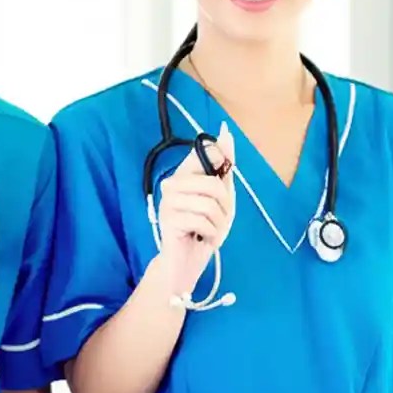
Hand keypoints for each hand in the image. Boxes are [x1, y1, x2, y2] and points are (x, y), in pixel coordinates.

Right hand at [156, 122, 236, 295]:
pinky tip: (201, 238)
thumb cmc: (204, 228)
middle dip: (224, 206)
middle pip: (212, 184)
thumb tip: (226, 131)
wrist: (186, 261)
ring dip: (218, 224)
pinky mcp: (168, 220)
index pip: (203, 152)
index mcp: (183, 174)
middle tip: (218, 218)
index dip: (219, 158)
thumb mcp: (222, 196)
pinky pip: (202, 222)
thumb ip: (223, 165)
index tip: (223, 174)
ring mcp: (167, 202)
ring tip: (209, 230)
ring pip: (209, 205)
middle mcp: (171, 185)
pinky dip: (209, 234)